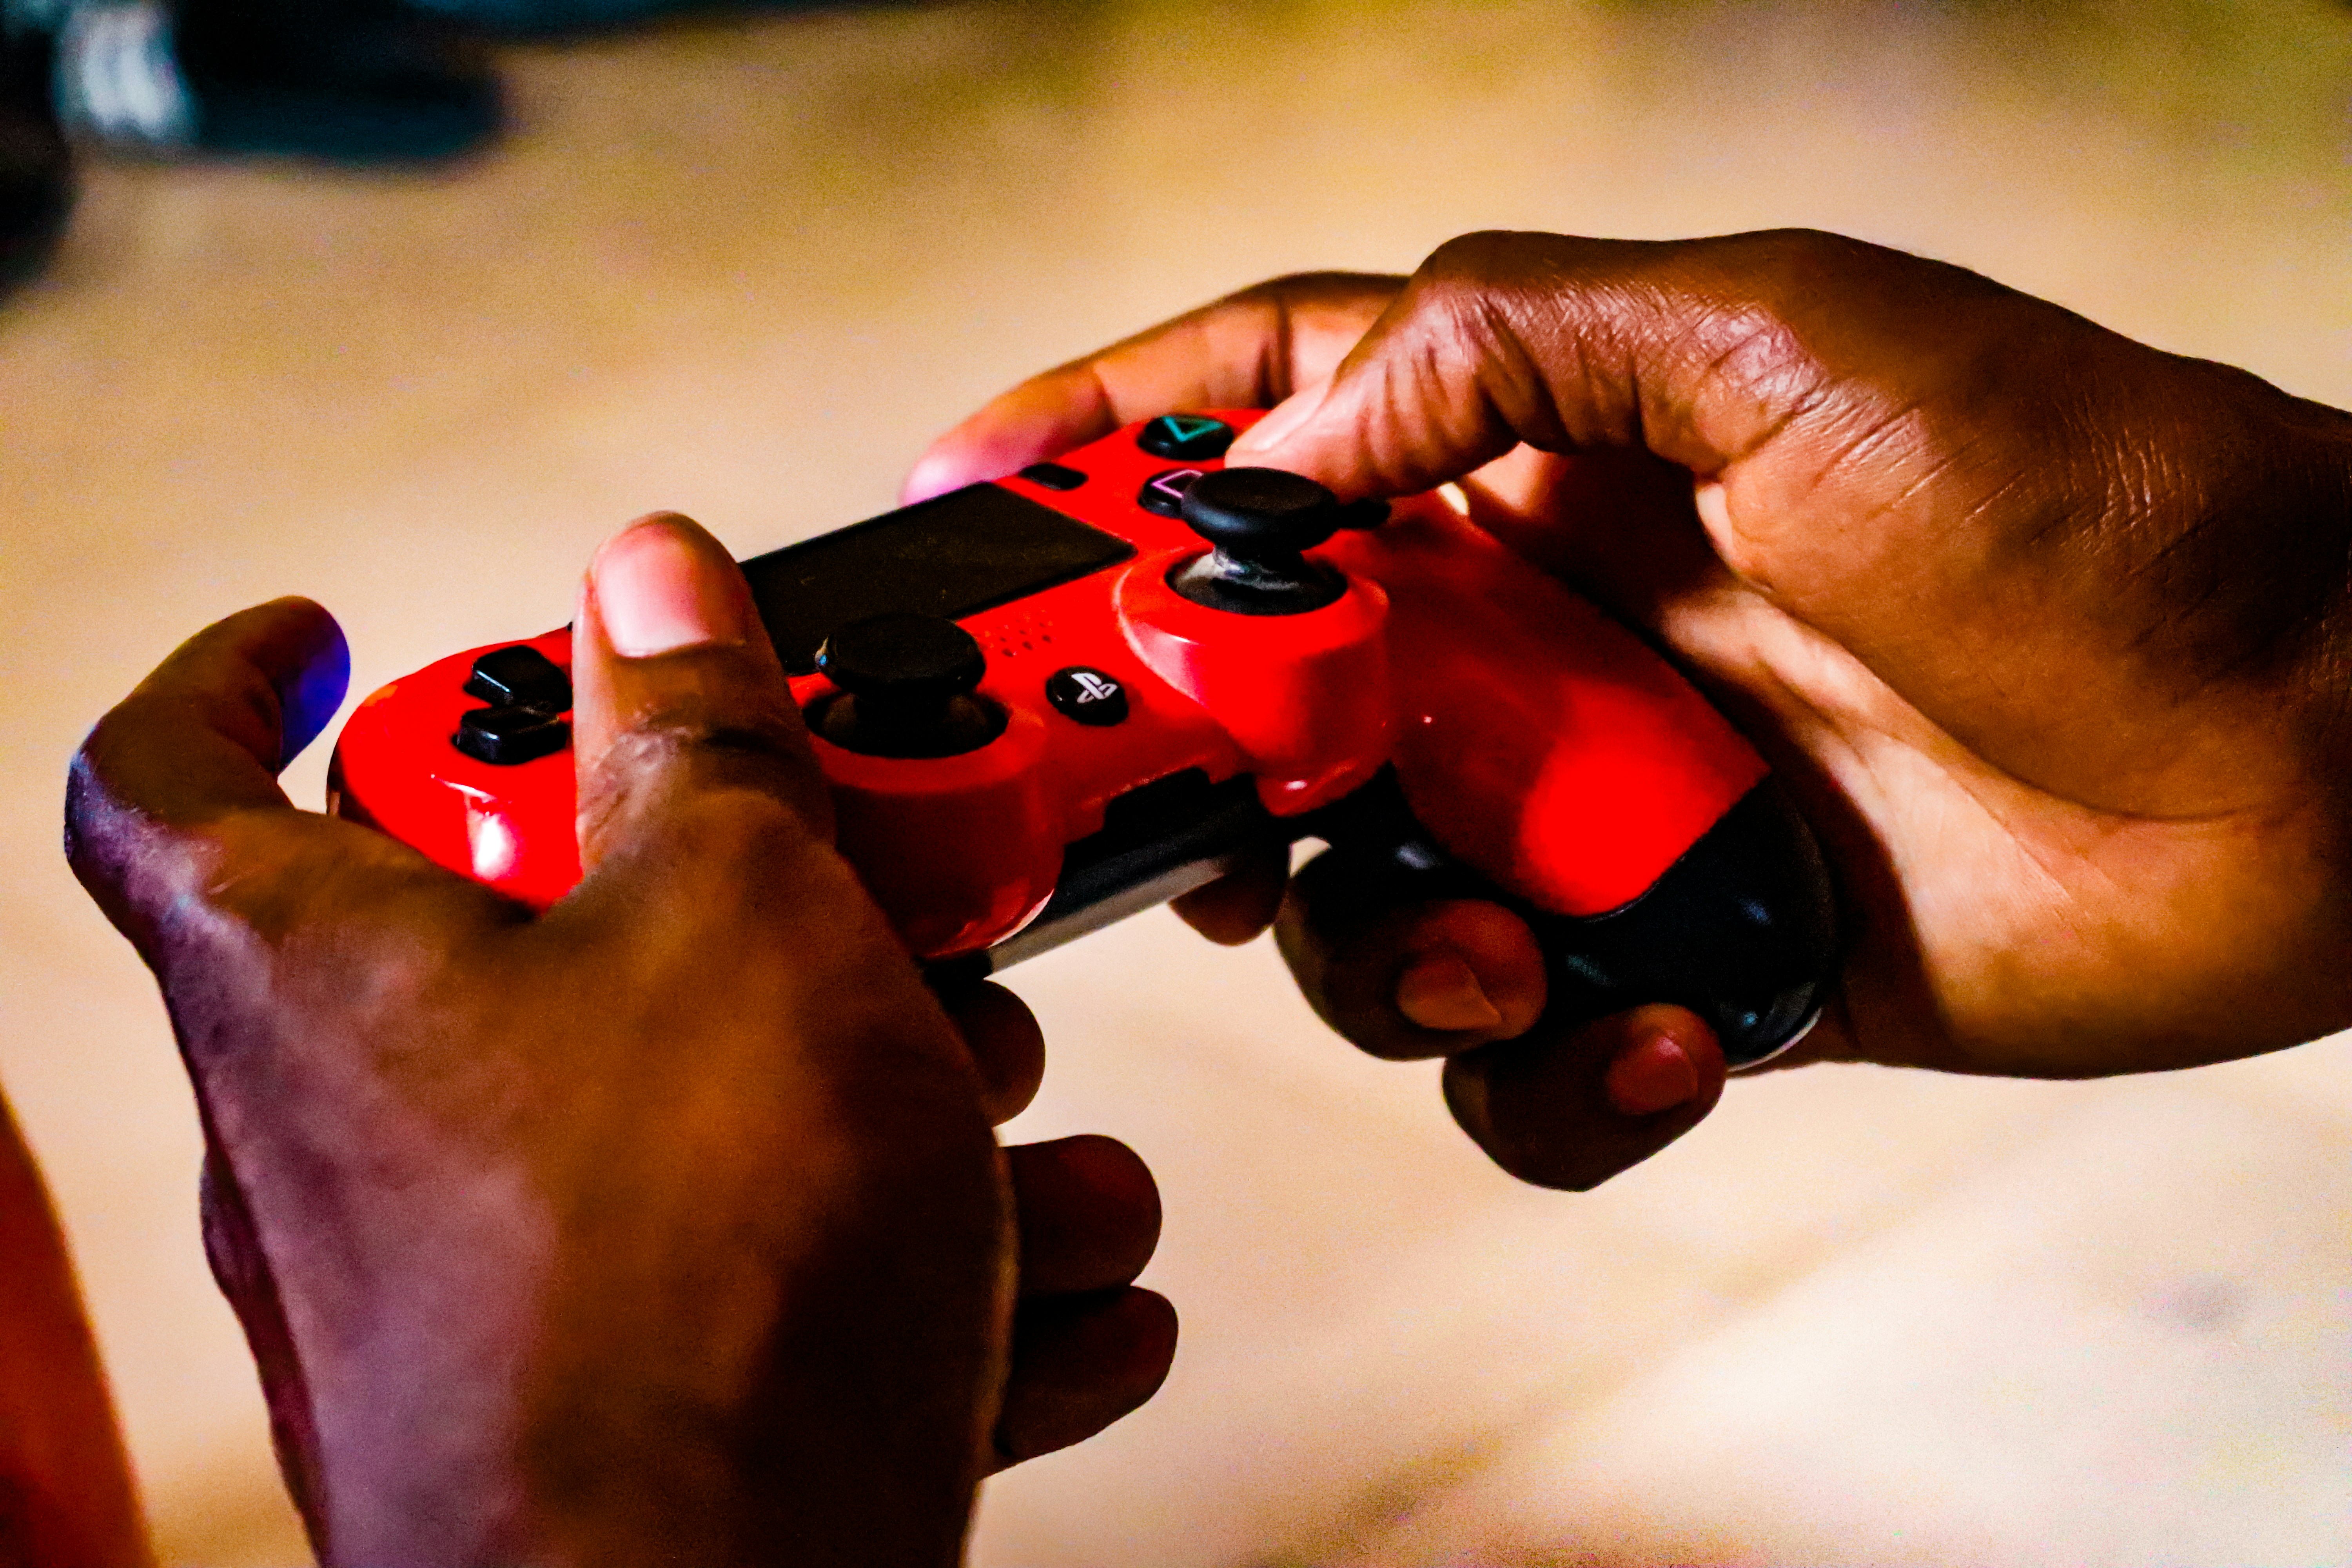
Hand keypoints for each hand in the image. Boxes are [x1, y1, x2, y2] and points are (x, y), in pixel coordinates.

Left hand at [66, 515, 1174, 1564]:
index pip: (172, 779)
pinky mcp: (617, 1408)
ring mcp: (496, 1286)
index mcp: (323, 971)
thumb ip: (703, 734)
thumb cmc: (677, 1285)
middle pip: (535, 948)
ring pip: (694, 1127)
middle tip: (880, 904)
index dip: (241, 679)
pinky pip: (760, 1290)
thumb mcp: (743, 912)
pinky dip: (920, 1273)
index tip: (337, 635)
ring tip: (1026, 1130)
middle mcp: (371, 1133)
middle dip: (754, 912)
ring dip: (894, 1112)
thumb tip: (655, 582)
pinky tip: (1067, 1290)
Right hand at [909, 230, 2351, 1188]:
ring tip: (1505, 959)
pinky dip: (1571, 1070)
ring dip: (1393, 956)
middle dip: (1204, 761)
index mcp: (1560, 450)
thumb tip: (1296, 441)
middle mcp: (1553, 629)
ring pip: (1368, 904)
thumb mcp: (1790, 341)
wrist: (2326, 749)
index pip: (1278, 407)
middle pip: (1273, 687)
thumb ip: (1512, 349)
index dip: (1110, 439)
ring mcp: (1606, 805)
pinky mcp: (1682, 957)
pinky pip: (1531, 1050)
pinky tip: (1684, 1031)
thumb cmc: (2093, 504)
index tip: (967, 487)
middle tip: (1194, 814)